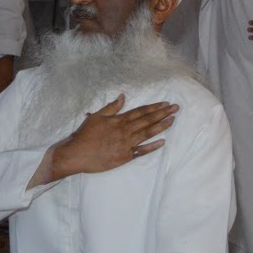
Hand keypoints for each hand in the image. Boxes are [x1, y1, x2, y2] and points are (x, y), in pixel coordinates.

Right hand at [32, 94, 176, 185]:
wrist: (76, 154)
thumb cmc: (84, 135)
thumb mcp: (96, 117)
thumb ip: (112, 107)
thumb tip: (123, 96)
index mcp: (119, 120)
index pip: (140, 112)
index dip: (154, 107)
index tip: (166, 104)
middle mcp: (125, 131)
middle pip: (147, 120)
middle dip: (163, 114)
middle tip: (176, 109)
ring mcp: (126, 144)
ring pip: (147, 133)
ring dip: (161, 127)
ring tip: (173, 121)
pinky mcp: (125, 156)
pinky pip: (142, 151)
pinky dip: (153, 146)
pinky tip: (163, 142)